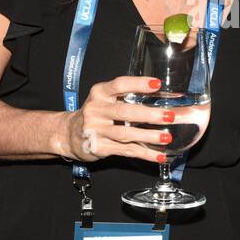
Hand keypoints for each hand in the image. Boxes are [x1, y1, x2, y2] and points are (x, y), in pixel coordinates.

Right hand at [60, 76, 174, 164]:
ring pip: (125, 134)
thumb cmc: (96, 114)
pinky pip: (126, 151)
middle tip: (170, 116)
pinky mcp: (98, 147)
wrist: (69, 134)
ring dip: (148, 136)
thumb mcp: (105, 99)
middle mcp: (95, 110)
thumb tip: (163, 100)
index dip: (138, 84)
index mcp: (99, 93)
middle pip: (124, 112)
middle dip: (149, 115)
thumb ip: (127, 98)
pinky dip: (145, 153)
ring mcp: (95, 130)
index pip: (119, 85)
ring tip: (166, 137)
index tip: (157, 84)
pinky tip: (159, 156)